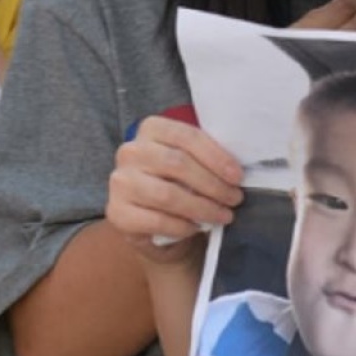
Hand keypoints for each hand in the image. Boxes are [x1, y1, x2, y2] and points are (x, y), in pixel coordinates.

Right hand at [107, 116, 243, 265]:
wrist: (153, 224)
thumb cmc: (178, 185)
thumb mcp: (191, 163)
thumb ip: (207, 158)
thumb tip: (237, 169)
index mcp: (151, 129)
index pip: (187, 136)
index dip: (216, 157)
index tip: (238, 176)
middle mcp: (130, 151)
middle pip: (178, 164)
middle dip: (213, 184)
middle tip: (234, 198)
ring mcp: (120, 182)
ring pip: (168, 195)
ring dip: (202, 208)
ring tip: (223, 215)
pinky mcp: (117, 212)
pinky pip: (156, 220)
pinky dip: (182, 226)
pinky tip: (197, 227)